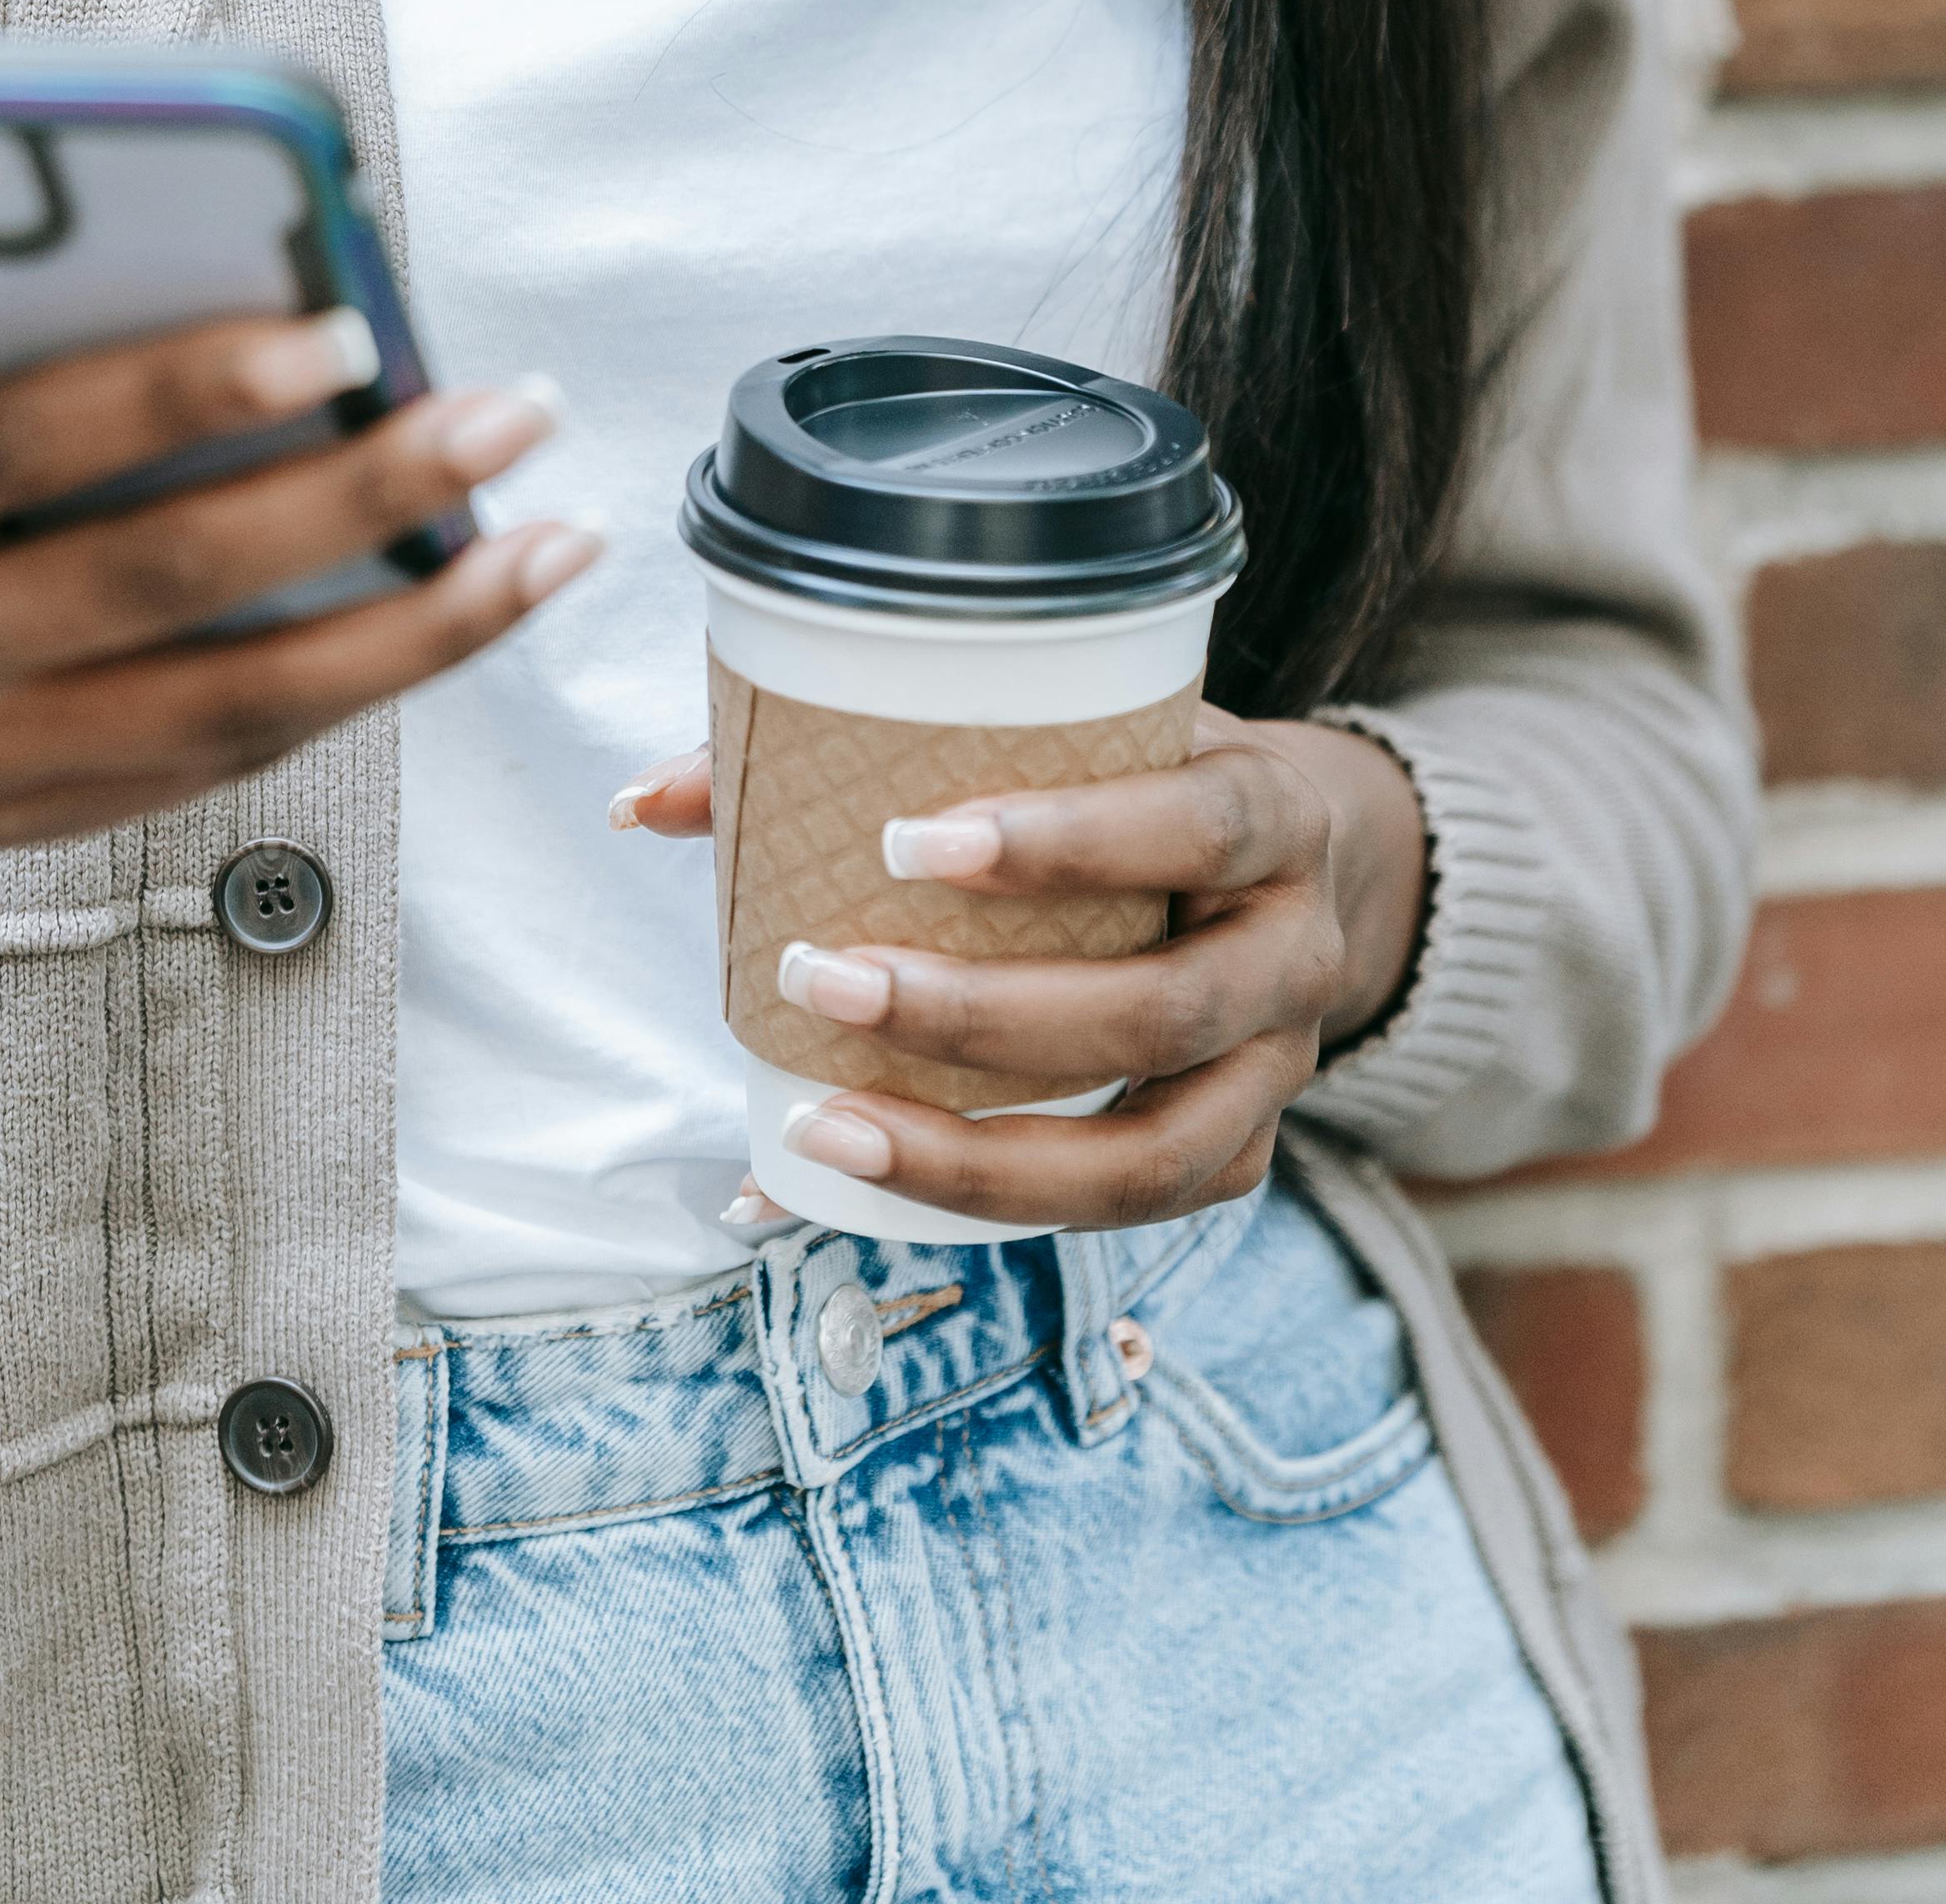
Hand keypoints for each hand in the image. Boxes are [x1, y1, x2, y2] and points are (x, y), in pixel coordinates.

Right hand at [0, 247, 594, 941]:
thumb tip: (117, 176)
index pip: (25, 444)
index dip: (187, 388)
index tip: (341, 329)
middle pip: (164, 580)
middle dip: (357, 498)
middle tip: (500, 417)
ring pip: (229, 708)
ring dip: (410, 629)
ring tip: (541, 544)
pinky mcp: (26, 823)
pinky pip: (216, 760)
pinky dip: (349, 693)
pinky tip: (450, 617)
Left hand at [612, 714, 1426, 1231]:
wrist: (1295, 864)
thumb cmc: (1145, 776)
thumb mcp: (1079, 727)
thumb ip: (887, 742)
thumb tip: (649, 800)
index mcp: (1276, 815)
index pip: (1194, 829)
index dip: (1068, 842)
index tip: (908, 839)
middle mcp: (1297, 955)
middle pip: (1159, 1012)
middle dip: (980, 1017)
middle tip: (819, 978)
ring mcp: (1277, 1076)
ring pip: (1145, 1157)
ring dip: (974, 1155)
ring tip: (821, 1127)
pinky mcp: (1234, 1159)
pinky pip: (1117, 1216)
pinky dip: (976, 1213)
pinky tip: (847, 1192)